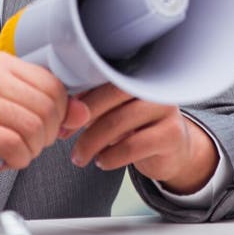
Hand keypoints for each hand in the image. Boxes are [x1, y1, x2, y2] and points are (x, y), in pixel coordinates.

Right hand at [0, 51, 88, 205]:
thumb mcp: (16, 115)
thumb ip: (51, 111)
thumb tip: (81, 112)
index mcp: (0, 63)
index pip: (53, 84)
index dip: (58, 115)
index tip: (43, 128)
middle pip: (45, 107)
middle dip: (45, 136)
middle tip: (26, 145)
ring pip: (31, 126)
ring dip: (29, 151)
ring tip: (12, 151)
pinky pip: (12, 145)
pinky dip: (15, 160)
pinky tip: (0, 158)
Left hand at [69, 83, 218, 194]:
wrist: (173, 148)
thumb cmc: (135, 125)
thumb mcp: (112, 109)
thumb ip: (91, 102)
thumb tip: (62, 107)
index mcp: (135, 72)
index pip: (103, 76)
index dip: (79, 94)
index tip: (60, 113)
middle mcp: (152, 85)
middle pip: (111, 95)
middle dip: (82, 117)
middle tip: (63, 134)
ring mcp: (165, 109)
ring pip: (118, 122)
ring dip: (92, 142)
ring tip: (80, 156)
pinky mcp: (171, 135)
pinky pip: (132, 146)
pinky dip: (111, 156)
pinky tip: (102, 161)